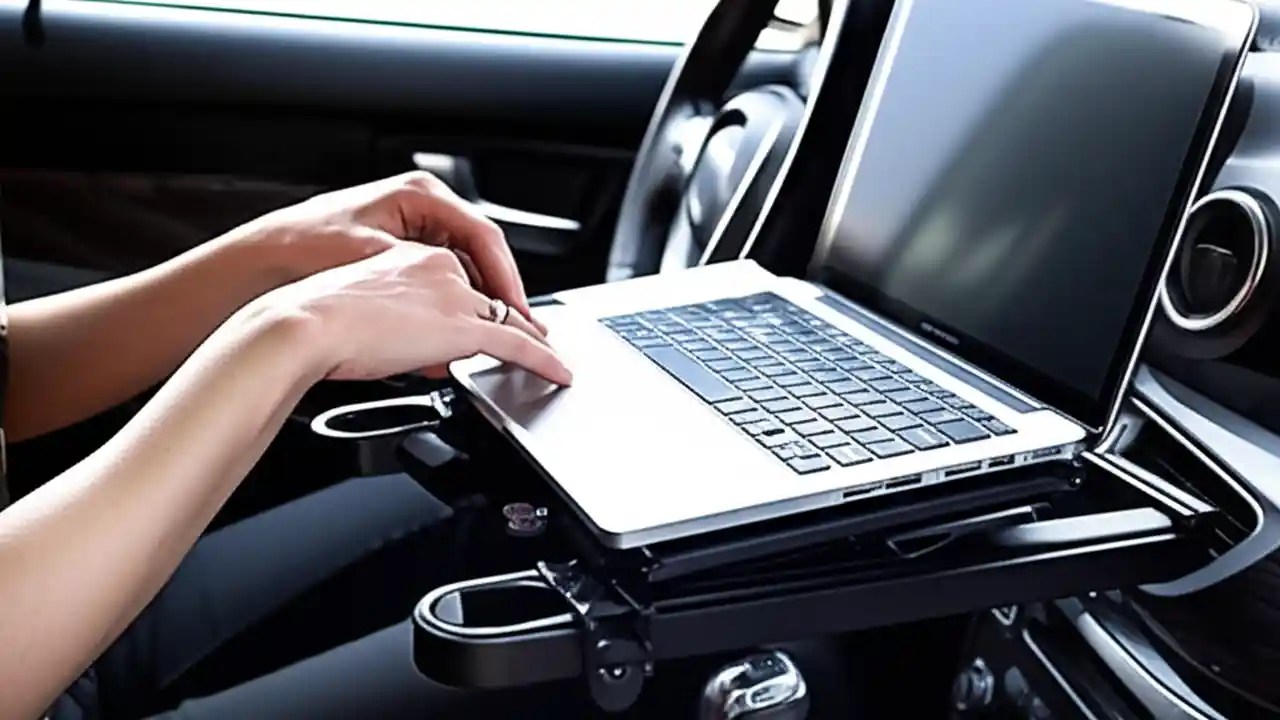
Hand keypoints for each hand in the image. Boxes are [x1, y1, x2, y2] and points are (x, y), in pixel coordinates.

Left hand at [231, 171, 545, 332]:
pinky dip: (447, 308)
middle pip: (480, 254)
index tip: (521, 316)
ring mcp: (406, 228)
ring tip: (490, 339)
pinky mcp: (393, 253)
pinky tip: (447, 336)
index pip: (486, 238)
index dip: (509, 282)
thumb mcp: (379, 265)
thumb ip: (433, 288)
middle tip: (520, 333)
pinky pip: (436, 280)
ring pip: (461, 270)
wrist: (255, 265)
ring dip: (475, 306)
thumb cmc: (304, 251)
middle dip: (499, 298)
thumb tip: (469, 316)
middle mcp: (418, 206)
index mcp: (420, 196)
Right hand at [251, 241, 572, 384]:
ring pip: (505, 318)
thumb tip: (414, 351)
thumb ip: (393, 322)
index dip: (478, 305)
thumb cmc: (313, 321)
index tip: (488, 318)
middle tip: (532, 343)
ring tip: (548, 359)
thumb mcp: (359, 311)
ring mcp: (455, 296)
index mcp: (412, 255)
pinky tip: (557, 372)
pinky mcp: (466, 327)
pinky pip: (517, 344)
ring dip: (529, 341)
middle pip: (487, 298)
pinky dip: (543, 359)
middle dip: (508, 323)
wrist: (304, 323)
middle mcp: (439, 267)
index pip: (459, 279)